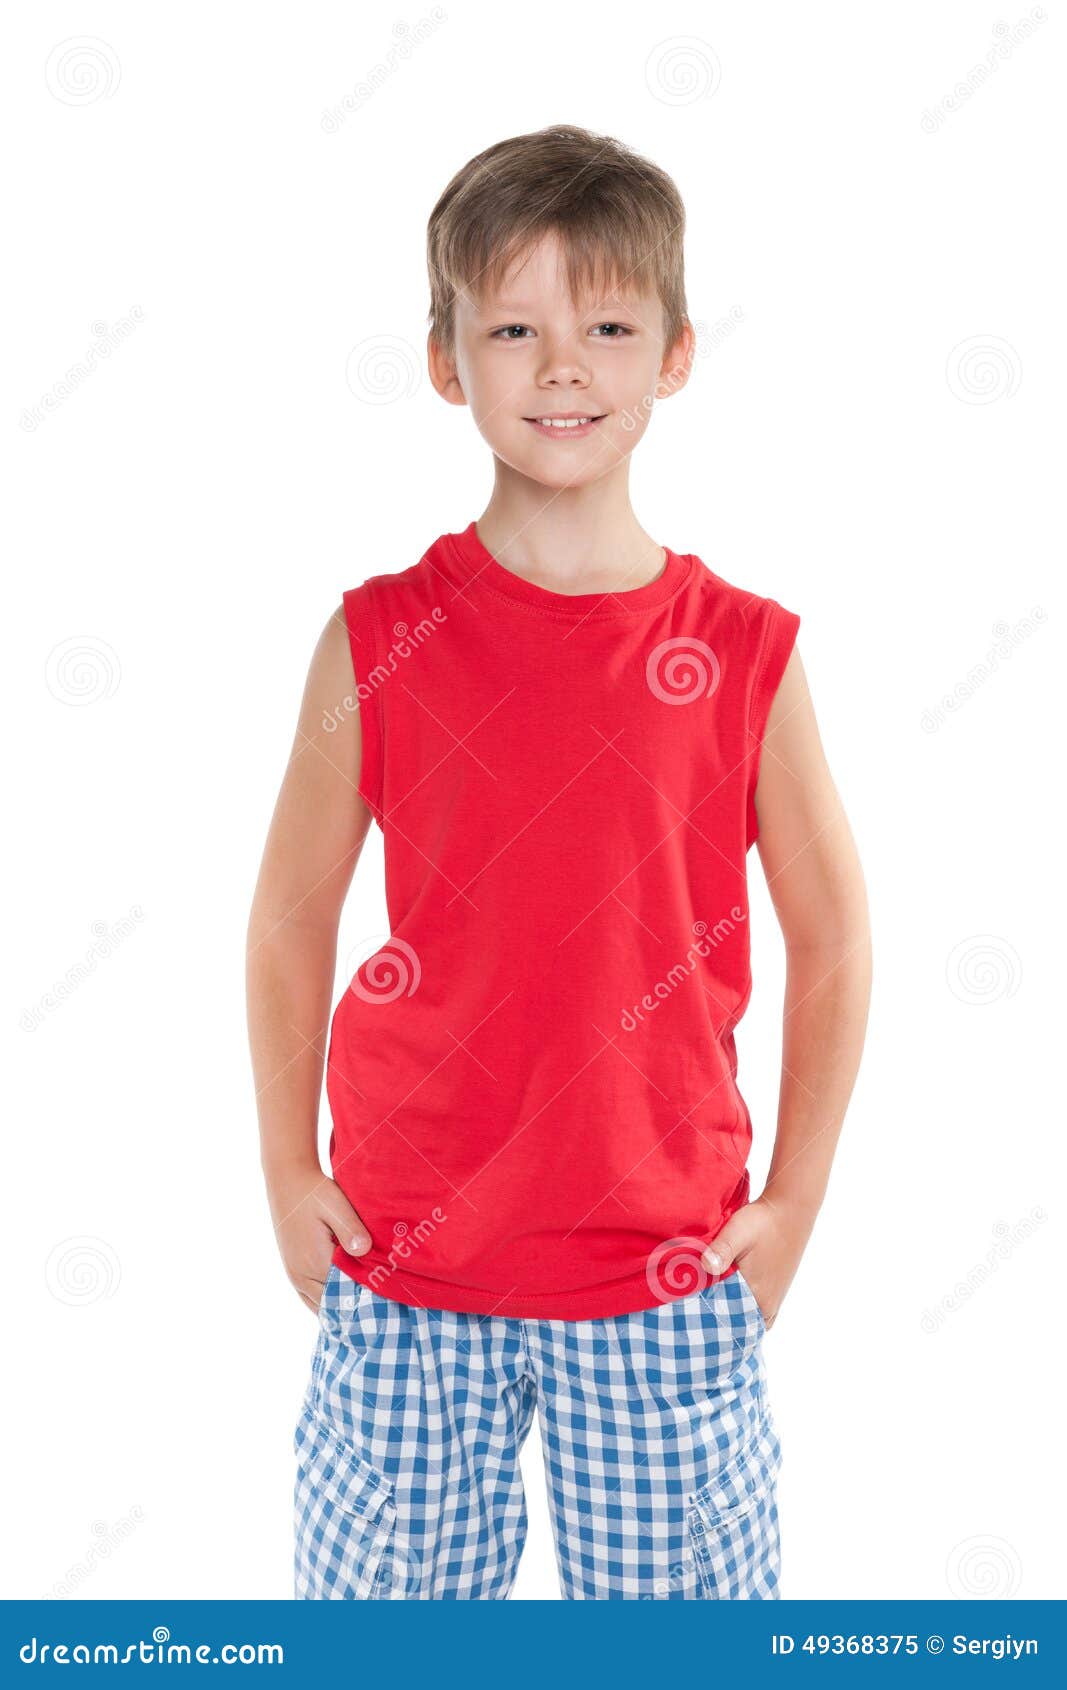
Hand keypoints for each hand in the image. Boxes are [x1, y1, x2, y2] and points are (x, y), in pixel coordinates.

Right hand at [263, 1159, 371, 1312]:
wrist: (287, 1180)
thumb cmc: (313, 1192)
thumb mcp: (335, 1204)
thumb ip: (350, 1229)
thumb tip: (364, 1251)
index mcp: (314, 1261)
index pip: (346, 1293)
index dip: (367, 1298)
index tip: (388, 1299)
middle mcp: (301, 1275)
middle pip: (334, 1305)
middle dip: (356, 1306)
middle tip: (383, 1307)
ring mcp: (295, 1276)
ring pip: (322, 1306)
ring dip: (342, 1306)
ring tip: (367, 1305)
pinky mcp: (293, 1271)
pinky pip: (312, 1299)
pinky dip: (329, 1302)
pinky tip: (346, 1298)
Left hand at [700, 1194, 813, 1330]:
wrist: (790, 1211)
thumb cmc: (762, 1222)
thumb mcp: (738, 1231)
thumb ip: (722, 1250)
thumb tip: (705, 1266)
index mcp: (758, 1296)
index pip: (727, 1323)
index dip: (706, 1321)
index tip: (687, 1317)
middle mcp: (767, 1306)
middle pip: (736, 1325)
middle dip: (715, 1322)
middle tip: (690, 1316)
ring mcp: (773, 1301)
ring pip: (746, 1321)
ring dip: (729, 1317)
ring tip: (705, 1310)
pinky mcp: (775, 1293)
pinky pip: (757, 1315)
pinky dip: (742, 1313)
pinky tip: (728, 1303)